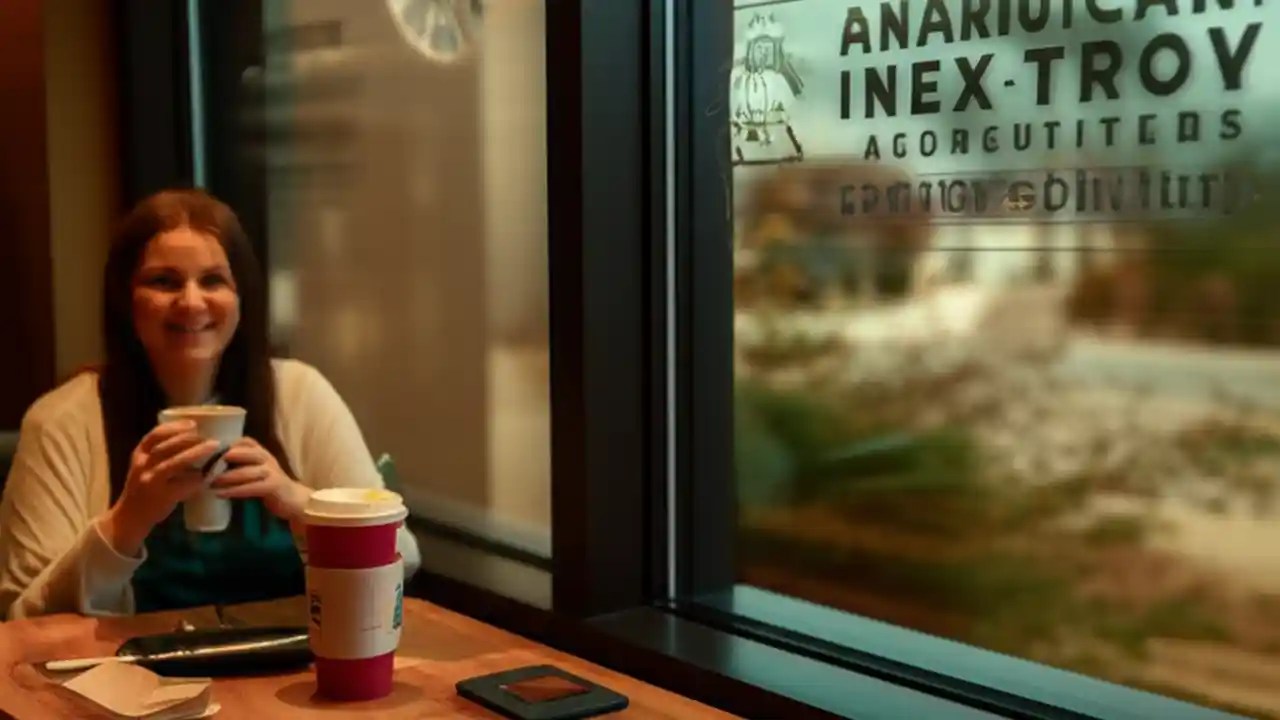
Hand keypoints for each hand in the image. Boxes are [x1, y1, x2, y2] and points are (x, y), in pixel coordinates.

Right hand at [101, 421, 217, 555]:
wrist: (131, 515)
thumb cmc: (145, 486)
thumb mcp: (146, 464)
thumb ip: (163, 452)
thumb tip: (196, 436)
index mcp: (139, 454)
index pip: (154, 436)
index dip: (174, 428)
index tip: (193, 424)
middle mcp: (142, 466)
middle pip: (165, 447)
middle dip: (188, 439)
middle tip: (209, 438)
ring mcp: (151, 482)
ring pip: (173, 464)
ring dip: (194, 453)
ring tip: (212, 447)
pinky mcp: (162, 497)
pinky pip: (182, 484)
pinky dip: (196, 478)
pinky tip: (208, 475)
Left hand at [211, 438, 310, 520]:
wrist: (294, 500)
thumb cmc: (269, 485)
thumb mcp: (256, 471)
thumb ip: (240, 466)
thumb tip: (211, 466)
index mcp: (262, 453)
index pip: (247, 441)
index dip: (230, 442)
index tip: (210, 447)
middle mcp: (268, 459)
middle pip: (248, 452)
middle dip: (228, 455)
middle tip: (207, 461)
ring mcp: (272, 473)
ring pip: (248, 471)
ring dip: (227, 476)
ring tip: (210, 481)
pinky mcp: (273, 487)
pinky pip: (251, 487)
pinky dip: (235, 491)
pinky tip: (220, 494)